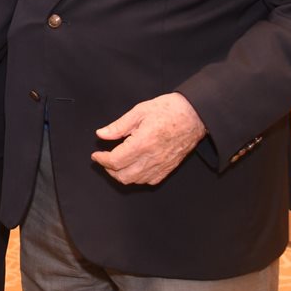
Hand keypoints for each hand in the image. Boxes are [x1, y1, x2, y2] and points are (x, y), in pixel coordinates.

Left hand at [91, 93, 206, 184]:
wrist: (195, 115)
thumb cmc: (168, 110)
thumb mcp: (139, 111)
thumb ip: (118, 126)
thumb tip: (101, 134)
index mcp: (143, 143)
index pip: (116, 161)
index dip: (102, 160)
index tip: (96, 155)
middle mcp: (152, 158)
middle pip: (123, 176)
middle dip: (109, 170)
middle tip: (104, 159)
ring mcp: (162, 165)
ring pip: (136, 180)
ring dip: (122, 175)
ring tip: (116, 163)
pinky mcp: (169, 168)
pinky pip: (150, 181)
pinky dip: (137, 178)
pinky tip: (133, 167)